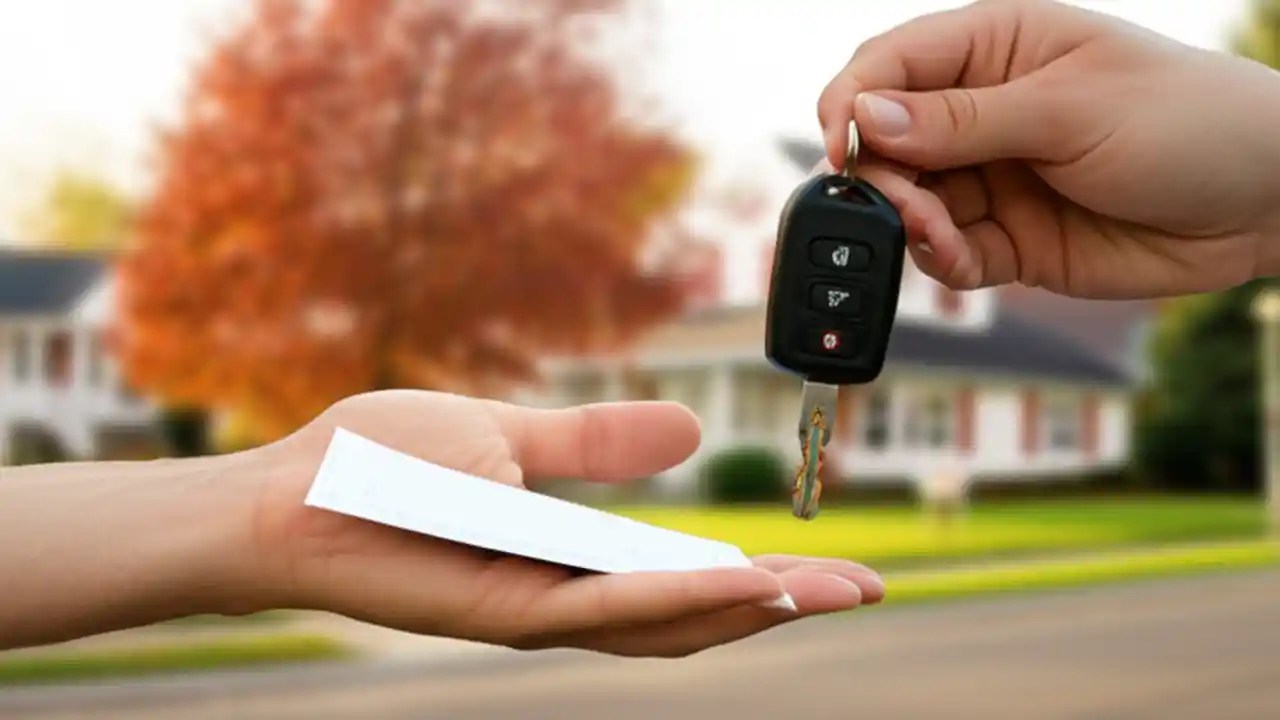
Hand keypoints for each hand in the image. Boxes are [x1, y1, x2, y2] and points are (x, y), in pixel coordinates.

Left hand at [242, 390, 882, 657]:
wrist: (287, 495)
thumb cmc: (381, 463)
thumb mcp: (513, 437)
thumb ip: (597, 444)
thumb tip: (689, 430)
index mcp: (570, 556)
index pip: (685, 577)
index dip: (763, 575)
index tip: (834, 563)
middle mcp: (562, 597)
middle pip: (692, 613)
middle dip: (783, 603)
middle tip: (871, 590)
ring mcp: (533, 610)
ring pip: (661, 621)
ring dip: (749, 608)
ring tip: (832, 592)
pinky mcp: (500, 612)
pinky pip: (600, 608)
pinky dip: (673, 598)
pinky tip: (738, 587)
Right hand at [817, 0, 1279, 298]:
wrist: (1264, 202)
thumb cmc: (1188, 120)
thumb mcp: (1071, 108)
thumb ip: (963, 119)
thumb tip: (868, 117)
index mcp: (995, 49)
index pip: (892, 63)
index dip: (853, 101)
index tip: (843, 144)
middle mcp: (981, 113)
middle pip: (887, 139)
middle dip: (878, 173)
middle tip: (901, 200)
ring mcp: (992, 178)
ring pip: (908, 203)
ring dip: (907, 223)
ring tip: (938, 232)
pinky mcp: (1007, 239)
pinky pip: (946, 253)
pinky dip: (938, 259)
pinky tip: (956, 256)